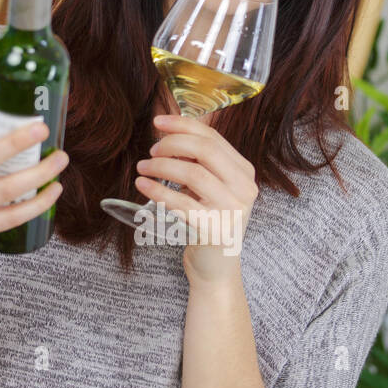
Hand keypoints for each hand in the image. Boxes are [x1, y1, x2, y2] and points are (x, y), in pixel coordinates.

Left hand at [134, 114, 256, 285]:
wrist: (215, 266)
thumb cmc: (207, 220)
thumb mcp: (210, 187)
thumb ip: (199, 162)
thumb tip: (168, 133)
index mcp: (244, 173)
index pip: (213, 138)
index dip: (183, 125)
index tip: (158, 121)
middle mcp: (244, 189)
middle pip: (205, 150)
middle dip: (172, 144)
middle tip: (151, 151)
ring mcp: (232, 210)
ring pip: (193, 174)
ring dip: (161, 166)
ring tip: (143, 167)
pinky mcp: (214, 230)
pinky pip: (181, 203)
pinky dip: (157, 190)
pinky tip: (142, 184)